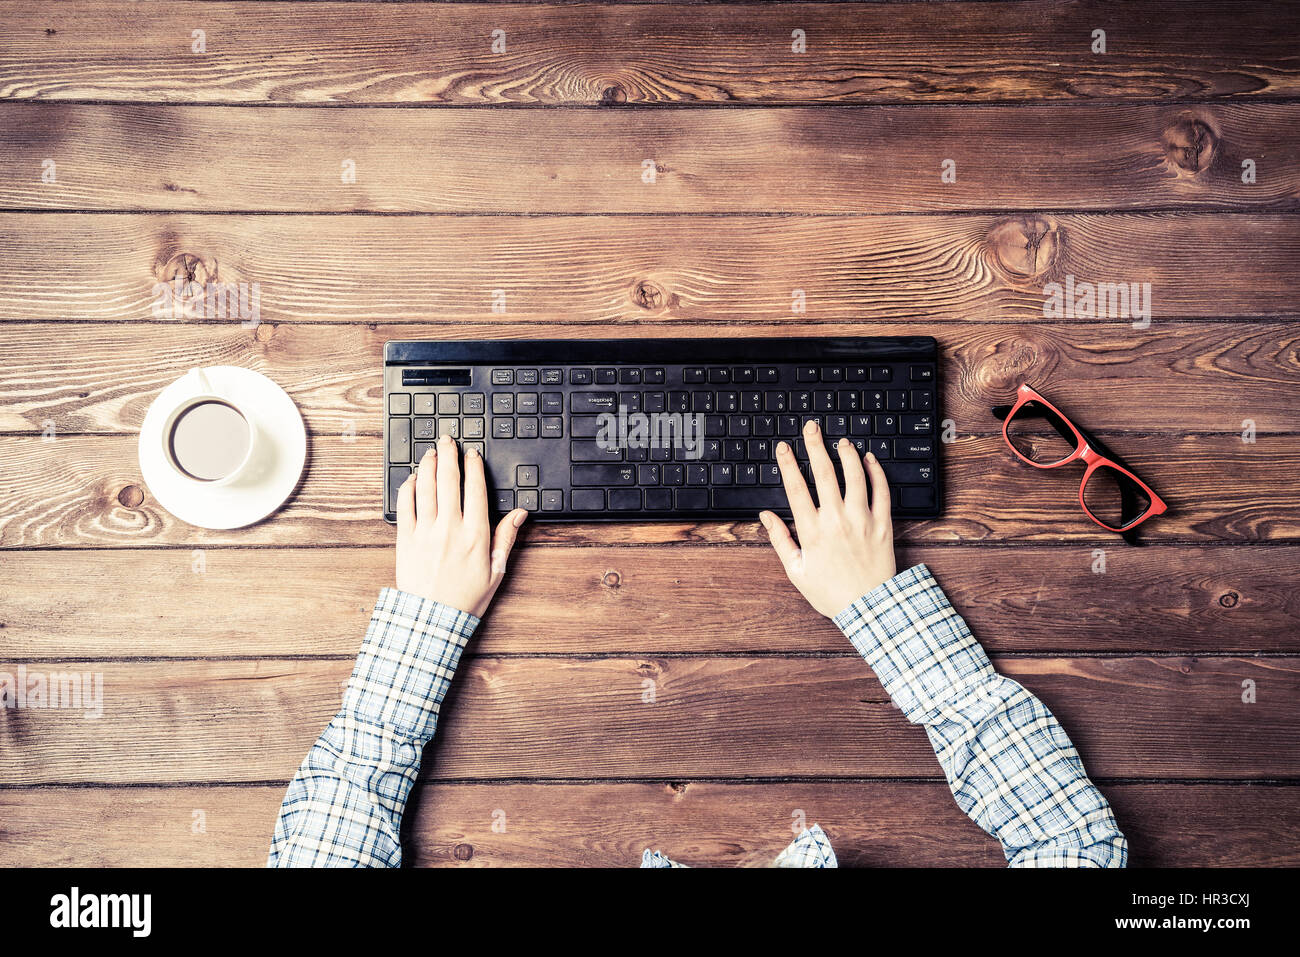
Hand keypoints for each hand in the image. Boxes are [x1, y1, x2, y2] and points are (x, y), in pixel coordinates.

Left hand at [395, 434, 527, 616]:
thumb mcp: (496, 571)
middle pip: (449, 481)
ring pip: (426, 488)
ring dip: (429, 465)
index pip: (475, 490)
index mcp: (475, 536)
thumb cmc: (466, 599)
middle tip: (448, 439)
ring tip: (432, 452)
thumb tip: (520, 514)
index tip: (473, 454)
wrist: (432, 621)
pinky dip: (409, 487)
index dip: (474, 467)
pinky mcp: (405, 539)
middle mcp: (450, 529)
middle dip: (449, 455)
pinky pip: (405, 505)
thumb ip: (506, 538)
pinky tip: (413, 478)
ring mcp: (425, 532)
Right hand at [759, 420, 896, 617]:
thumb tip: (766, 516)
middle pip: (825, 474)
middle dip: (815, 447)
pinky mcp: (883, 524)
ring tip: (840, 441)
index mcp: (813, 531)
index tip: (783, 447)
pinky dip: (875, 472)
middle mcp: (837, 520)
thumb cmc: (831, 593)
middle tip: (811, 428)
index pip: (797, 488)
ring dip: (846, 454)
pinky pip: (881, 491)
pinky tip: (869, 460)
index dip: (788, 464)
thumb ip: (780, 540)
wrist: (869, 608)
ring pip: (855, 477)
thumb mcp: (796, 571)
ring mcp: (862, 520)